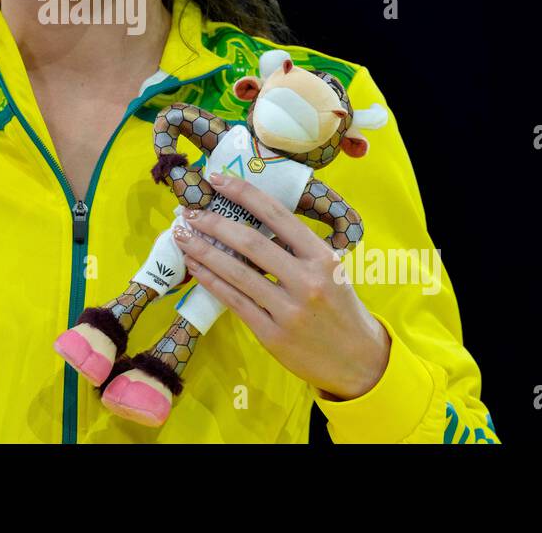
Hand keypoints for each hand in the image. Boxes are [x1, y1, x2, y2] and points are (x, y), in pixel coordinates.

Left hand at [172, 172, 391, 400]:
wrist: (359, 361)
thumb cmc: (341, 308)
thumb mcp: (332, 270)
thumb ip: (298, 248)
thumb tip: (252, 222)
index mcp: (322, 257)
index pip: (277, 215)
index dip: (243, 193)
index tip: (217, 180)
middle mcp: (306, 281)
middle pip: (251, 243)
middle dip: (214, 224)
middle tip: (189, 212)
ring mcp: (288, 310)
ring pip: (237, 273)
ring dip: (204, 251)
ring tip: (183, 236)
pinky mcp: (272, 335)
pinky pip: (234, 302)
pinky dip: (211, 282)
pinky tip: (195, 268)